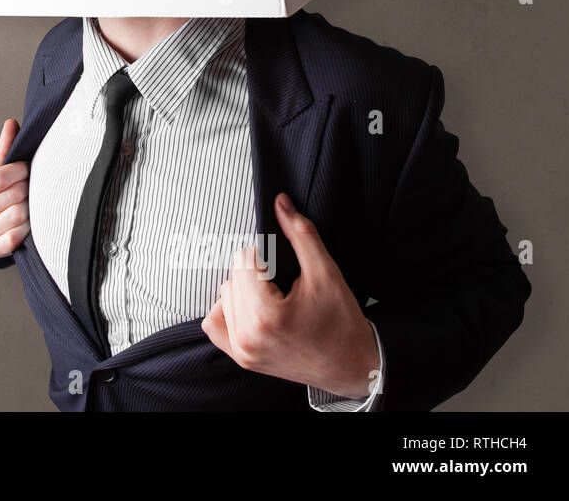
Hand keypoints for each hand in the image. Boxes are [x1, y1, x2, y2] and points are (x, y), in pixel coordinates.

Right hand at [0, 119, 29, 257]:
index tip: (25, 169)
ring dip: (30, 207)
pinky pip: (19, 235)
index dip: (19, 170)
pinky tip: (26, 222)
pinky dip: (27, 227)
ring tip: (28, 203)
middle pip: (12, 195)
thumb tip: (11, 123)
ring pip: (19, 215)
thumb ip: (4, 151)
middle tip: (29, 186)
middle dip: (26, 188)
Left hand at [201, 193, 379, 398]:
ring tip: (273, 297)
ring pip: (224, 296)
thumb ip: (301, 234)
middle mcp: (249, 337)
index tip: (285, 268)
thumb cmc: (343, 322)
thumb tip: (280, 202)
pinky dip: (227, 310)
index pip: (244, 260)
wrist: (354, 367)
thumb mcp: (326, 273)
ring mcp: (243, 352)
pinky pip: (214, 324)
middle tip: (283, 284)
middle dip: (255, 273)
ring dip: (244, 290)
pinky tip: (250, 307)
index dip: (266, 256)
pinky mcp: (242, 359)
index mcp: (267, 316)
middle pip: (233, 277)